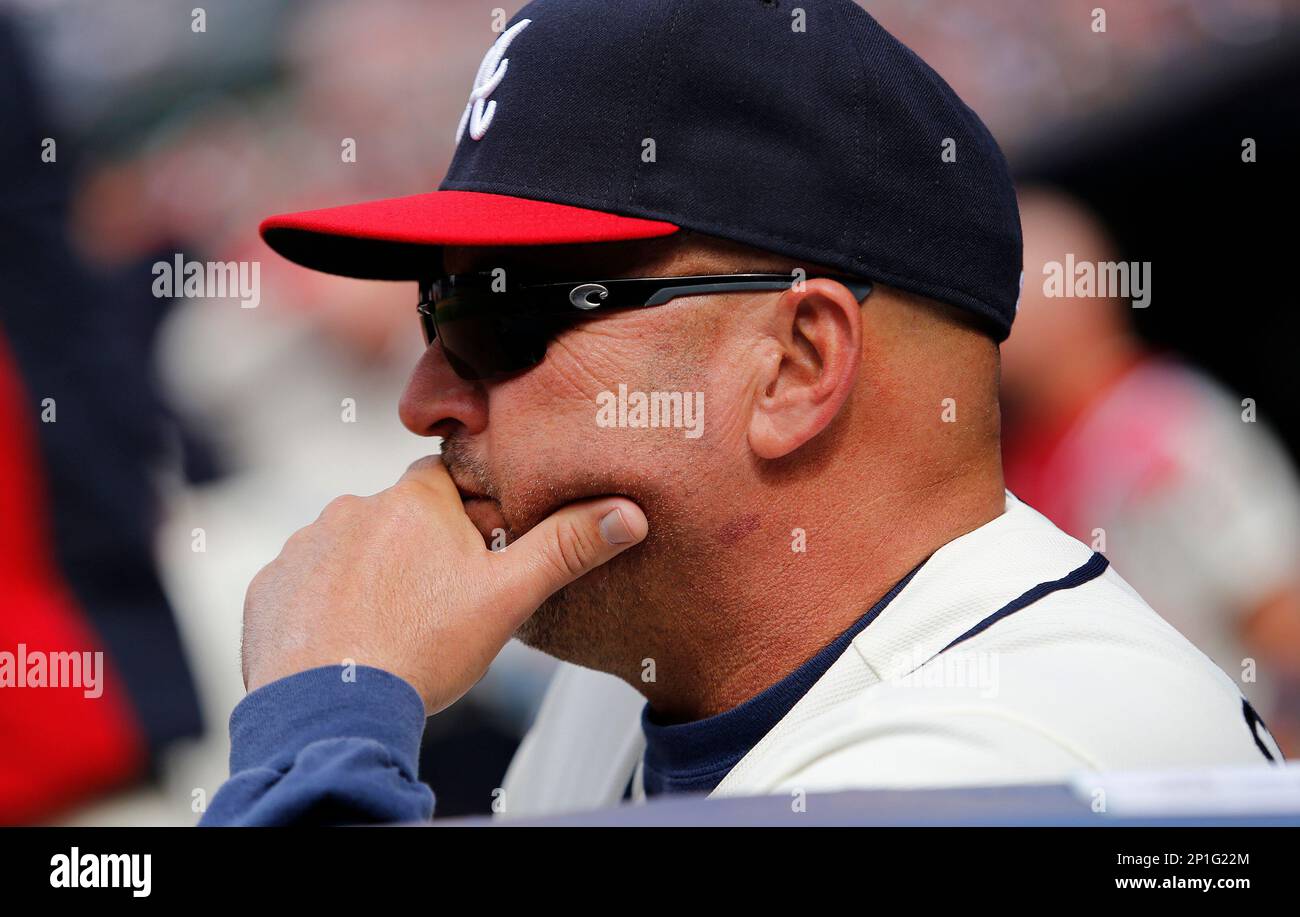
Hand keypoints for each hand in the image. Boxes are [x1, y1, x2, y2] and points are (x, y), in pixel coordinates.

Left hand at [240, 455, 647, 712]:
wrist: (334, 709)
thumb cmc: (424, 650)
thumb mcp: (509, 597)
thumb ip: (567, 548)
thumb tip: (628, 513)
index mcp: (415, 501)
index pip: (447, 482)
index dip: (466, 516)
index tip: (474, 555)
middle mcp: (353, 508)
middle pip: (399, 516)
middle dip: (418, 548)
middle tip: (438, 605)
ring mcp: (305, 546)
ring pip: (352, 547)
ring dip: (370, 574)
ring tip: (391, 628)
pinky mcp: (271, 585)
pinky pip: (306, 581)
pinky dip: (326, 603)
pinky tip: (347, 639)